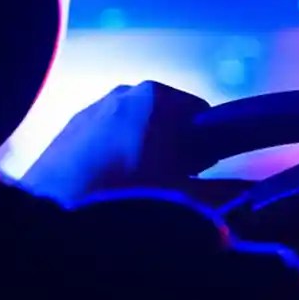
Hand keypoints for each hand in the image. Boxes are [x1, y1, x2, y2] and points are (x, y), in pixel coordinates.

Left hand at [21, 81, 209, 203]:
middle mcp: (126, 91)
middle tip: (170, 183)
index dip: (208, 147)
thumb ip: (221, 191)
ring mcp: (93, 106)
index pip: (204, 116)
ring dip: (142, 150)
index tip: (201, 173)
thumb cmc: (127, 194)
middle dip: (173, 146)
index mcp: (159, 96)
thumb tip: (245, 194)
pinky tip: (106, 185)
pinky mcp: (68, 126)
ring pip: (134, 126)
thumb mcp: (183, 195)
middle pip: (167, 118)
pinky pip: (105, 136)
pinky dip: (112, 153)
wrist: (53, 208)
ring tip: (135, 188)